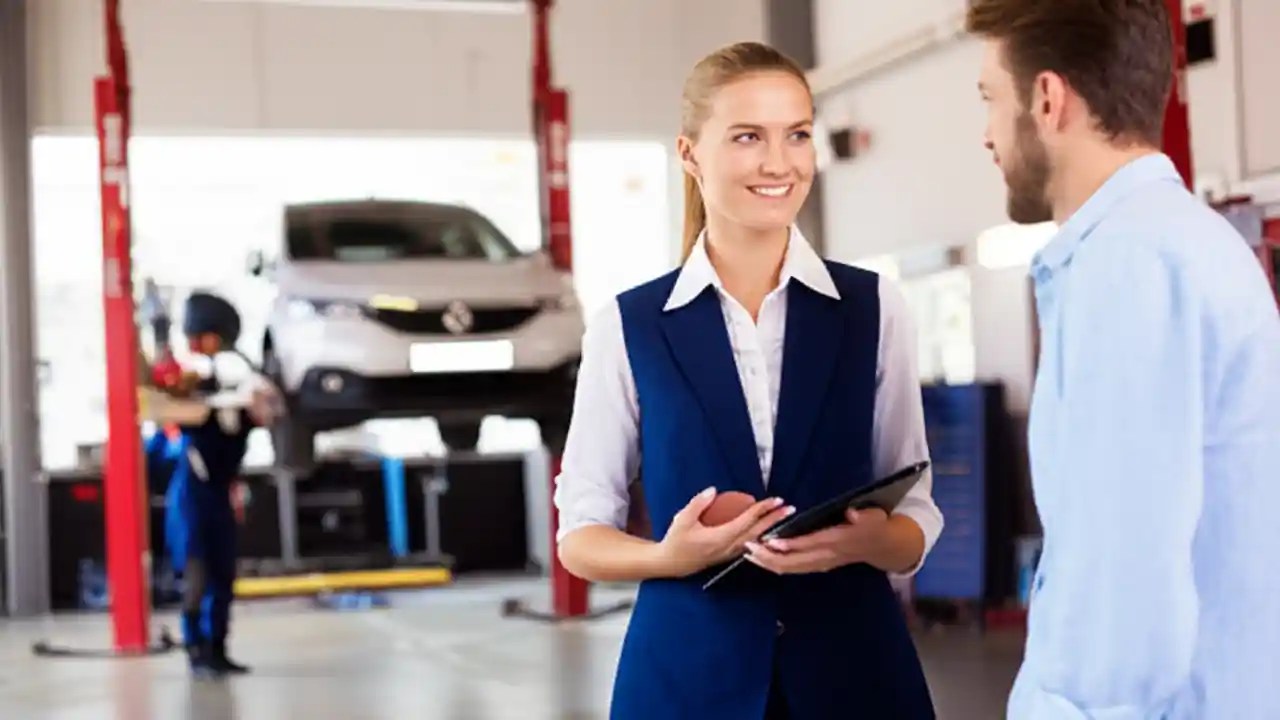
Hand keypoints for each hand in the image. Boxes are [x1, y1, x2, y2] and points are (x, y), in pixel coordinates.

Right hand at [657, 487, 795, 577]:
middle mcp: (729, 547)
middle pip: (757, 531)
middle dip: (774, 519)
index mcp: (720, 537)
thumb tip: (713, 490)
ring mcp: (730, 553)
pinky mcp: (729, 556)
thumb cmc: (676, 541)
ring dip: (770, 528)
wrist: (671, 564)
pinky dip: (761, 537)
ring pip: (755, 540)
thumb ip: (698, 503)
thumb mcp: (682, 519)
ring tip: (783, 519)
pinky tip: (768, 532)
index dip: (762, 509)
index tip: (775, 500)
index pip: (747, 521)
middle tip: (789, 508)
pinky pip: (750, 545)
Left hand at [743, 507, 888, 574]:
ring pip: (791, 568)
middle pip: (795, 562)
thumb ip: (862, 515)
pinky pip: (794, 569)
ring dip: (769, 563)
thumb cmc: (874, 525)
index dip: (791, 544)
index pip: (811, 544)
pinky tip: (761, 559)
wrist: (882, 546)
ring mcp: (822, 563)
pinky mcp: (818, 565)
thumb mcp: (874, 516)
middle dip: (770, 558)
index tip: (772, 541)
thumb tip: (852, 513)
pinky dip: (776, 565)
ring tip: (749, 554)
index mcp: (838, 540)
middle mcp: (827, 555)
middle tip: (749, 548)